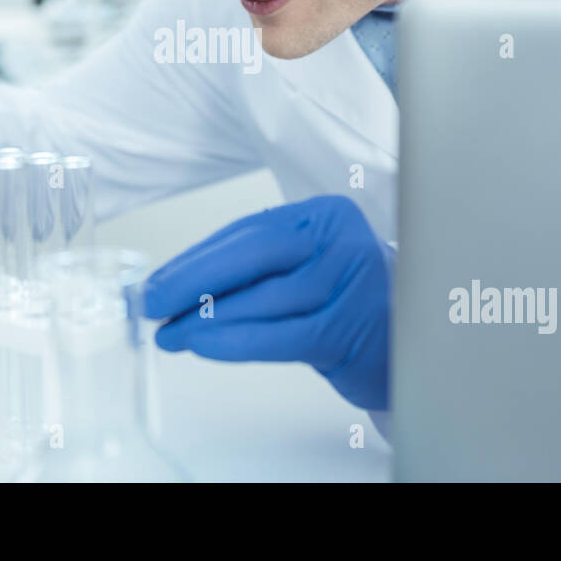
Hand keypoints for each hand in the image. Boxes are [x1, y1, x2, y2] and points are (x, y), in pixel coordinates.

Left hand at [141, 194, 392, 410]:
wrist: (408, 344)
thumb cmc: (342, 303)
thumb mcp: (302, 268)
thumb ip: (248, 268)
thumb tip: (171, 283)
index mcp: (326, 214)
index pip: (249, 231)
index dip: (196, 257)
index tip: (156, 281)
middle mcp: (344, 240)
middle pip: (255, 253)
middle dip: (193, 279)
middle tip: (152, 303)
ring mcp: (352, 284)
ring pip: (264, 297)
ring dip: (206, 318)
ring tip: (171, 334)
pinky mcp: (352, 330)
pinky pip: (281, 336)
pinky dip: (234, 341)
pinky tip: (202, 346)